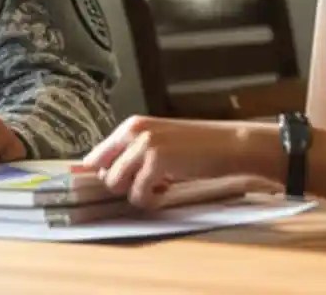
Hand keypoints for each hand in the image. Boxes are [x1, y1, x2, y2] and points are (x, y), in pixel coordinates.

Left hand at [83, 116, 249, 208]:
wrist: (229, 145)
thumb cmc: (197, 146)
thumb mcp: (160, 141)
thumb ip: (134, 153)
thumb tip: (107, 176)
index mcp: (131, 125)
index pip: (95, 155)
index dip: (101, 174)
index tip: (112, 186)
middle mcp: (133, 131)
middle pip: (103, 173)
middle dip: (123, 186)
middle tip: (147, 185)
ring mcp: (144, 145)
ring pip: (116, 184)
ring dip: (136, 194)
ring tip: (158, 187)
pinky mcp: (156, 161)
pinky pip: (138, 194)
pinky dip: (150, 200)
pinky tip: (166, 191)